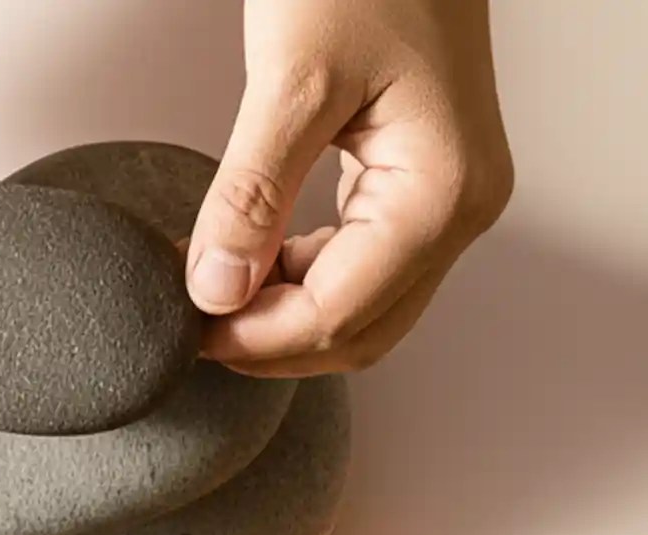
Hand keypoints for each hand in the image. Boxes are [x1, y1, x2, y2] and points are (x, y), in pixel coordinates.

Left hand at [185, 0, 513, 376]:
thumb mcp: (292, 80)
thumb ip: (252, 194)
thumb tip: (214, 288)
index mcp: (441, 192)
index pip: (340, 313)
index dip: (256, 338)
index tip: (188, 331)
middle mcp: (459, 209)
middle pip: (362, 329)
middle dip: (274, 341)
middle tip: (195, 327)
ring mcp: (447, 199)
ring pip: (365, 307)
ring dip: (288, 316)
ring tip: (216, 293)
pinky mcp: (423, 183)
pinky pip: (365, 264)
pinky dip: (304, 279)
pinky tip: (255, 262)